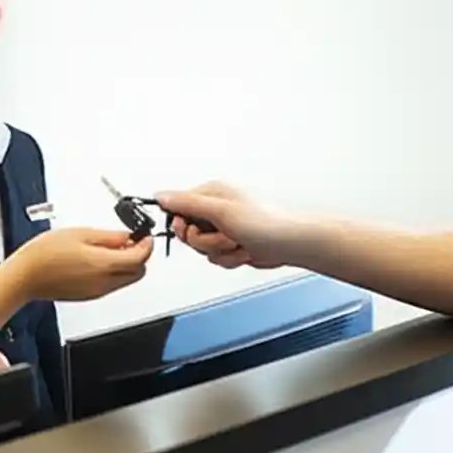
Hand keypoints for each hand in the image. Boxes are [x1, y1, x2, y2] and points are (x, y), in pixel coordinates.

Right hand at [9, 227, 152, 300]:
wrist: (26, 276)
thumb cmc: (45, 254)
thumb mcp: (81, 234)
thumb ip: (109, 237)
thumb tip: (128, 237)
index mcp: (104, 265)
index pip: (140, 258)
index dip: (147, 245)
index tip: (144, 236)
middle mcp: (104, 282)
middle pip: (139, 273)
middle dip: (140, 257)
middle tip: (130, 242)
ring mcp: (98, 292)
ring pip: (127, 280)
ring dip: (127, 265)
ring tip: (111, 248)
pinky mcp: (90, 296)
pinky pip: (112, 285)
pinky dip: (114, 272)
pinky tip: (98, 259)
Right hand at [155, 181, 298, 268]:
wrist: (291, 244)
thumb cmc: (266, 223)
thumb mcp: (220, 211)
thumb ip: (187, 204)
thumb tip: (160, 195)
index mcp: (210, 194)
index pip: (177, 209)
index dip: (182, 226)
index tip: (195, 231)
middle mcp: (215, 209)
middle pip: (188, 233)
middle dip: (206, 242)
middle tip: (225, 237)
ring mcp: (223, 228)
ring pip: (202, 249)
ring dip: (221, 252)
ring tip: (239, 243)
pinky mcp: (231, 244)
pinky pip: (216, 257)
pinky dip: (230, 259)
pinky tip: (244, 251)